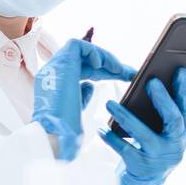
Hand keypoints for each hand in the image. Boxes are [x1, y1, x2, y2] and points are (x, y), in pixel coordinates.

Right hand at [33, 39, 135, 160]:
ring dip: (104, 57)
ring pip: (81, 49)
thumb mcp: (78, 112)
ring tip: (119, 71)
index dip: (106, 72)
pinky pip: (76, 45)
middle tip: (131, 72)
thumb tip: (91, 84)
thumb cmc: (65, 134)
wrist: (54, 139)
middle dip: (110, 64)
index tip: (127, 76)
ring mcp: (54, 68)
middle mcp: (53, 74)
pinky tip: (102, 66)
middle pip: (85, 60)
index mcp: (57, 86)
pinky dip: (92, 51)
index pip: (84, 71)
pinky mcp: (58, 65)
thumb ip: (82, 95)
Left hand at [101, 68, 185, 184]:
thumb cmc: (150, 153)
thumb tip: (150, 86)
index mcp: (182, 134)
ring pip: (145, 135)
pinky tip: (102, 130)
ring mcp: (159, 158)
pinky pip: (125, 150)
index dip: (184, 90)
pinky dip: (112, 139)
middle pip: (174, 120)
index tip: (180, 71)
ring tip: (110, 104)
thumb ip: (160, 117)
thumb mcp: (161, 136)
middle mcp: (175, 145)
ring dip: (127, 117)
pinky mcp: (141, 167)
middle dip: (163, 100)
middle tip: (150, 82)